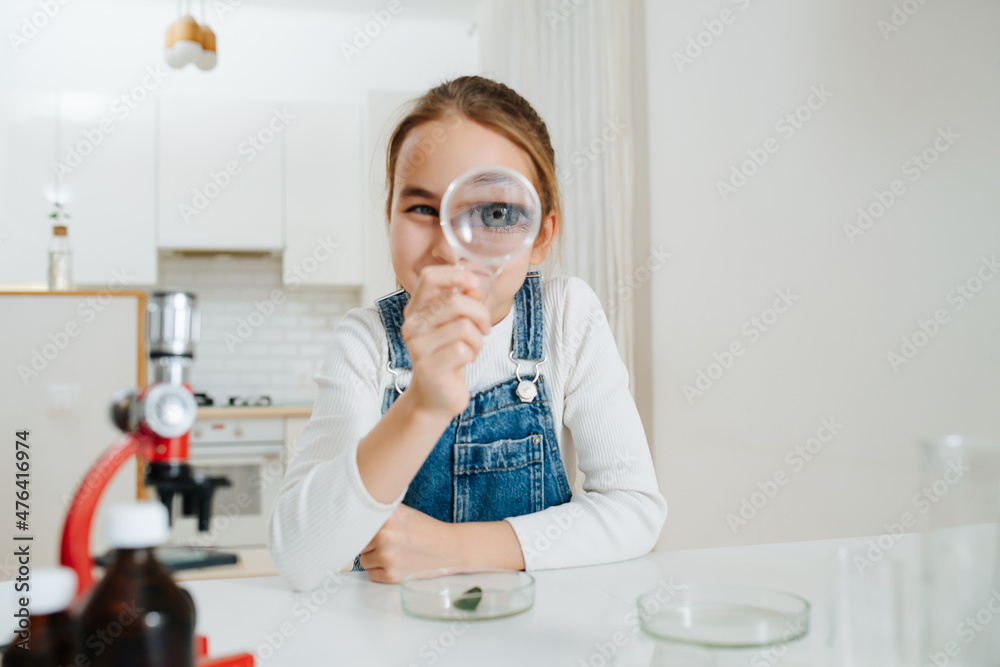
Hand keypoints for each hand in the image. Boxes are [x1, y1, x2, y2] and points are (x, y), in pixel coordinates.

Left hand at [360, 504, 456, 583]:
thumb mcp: (402, 512)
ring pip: (363, 560)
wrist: (448, 548)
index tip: (360, 530)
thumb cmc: (424, 529)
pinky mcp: (390, 575)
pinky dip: (381, 571)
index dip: (361, 528)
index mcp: (385, 516)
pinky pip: (371, 574)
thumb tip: (350, 517)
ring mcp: (387, 556)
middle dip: (370, 544)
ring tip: (395, 552)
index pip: (356, 524)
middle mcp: (384, 535)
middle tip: (390, 541)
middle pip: (359, 543)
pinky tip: (397, 563)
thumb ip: (379, 512)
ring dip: (375, 558)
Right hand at [401, 265, 490, 418]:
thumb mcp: (454, 324)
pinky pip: (463, 350)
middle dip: (481, 314)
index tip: (474, 284)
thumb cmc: (447, 356)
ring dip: (478, 339)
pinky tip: (465, 361)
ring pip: (464, 327)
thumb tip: (473, 284)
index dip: (455, 274)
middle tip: (484, 329)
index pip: (429, 277)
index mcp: (416, 310)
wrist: (435, 396)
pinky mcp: (428, 367)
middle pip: (455, 302)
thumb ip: (462, 302)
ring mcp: (417, 347)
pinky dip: (473, 354)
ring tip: (472, 348)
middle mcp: (412, 325)